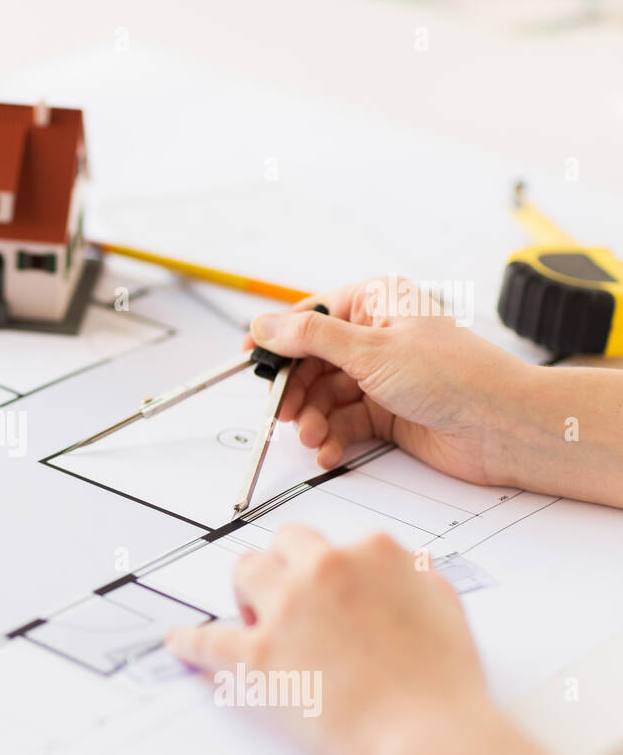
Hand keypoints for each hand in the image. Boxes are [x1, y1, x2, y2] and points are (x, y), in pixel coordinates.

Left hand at [166, 525, 483, 754]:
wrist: (428, 740)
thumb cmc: (443, 686)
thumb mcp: (445, 608)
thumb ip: (413, 578)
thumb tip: (397, 571)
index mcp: (374, 553)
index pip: (336, 544)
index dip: (328, 573)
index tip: (327, 594)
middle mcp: (326, 569)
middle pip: (284, 545)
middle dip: (285, 569)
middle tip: (290, 602)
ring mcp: (288, 609)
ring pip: (246, 571)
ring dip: (248, 592)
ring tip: (255, 618)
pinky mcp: (259, 654)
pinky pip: (209, 640)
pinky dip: (191, 643)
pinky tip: (179, 644)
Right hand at [245, 276, 536, 484]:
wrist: (502, 428)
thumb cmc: (455, 377)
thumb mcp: (372, 350)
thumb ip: (311, 339)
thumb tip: (264, 325)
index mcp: (378, 303)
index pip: (312, 316)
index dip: (280, 338)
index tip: (252, 359)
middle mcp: (377, 337)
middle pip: (313, 362)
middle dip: (297, 391)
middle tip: (283, 414)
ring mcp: (381, 377)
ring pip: (325, 396)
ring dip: (313, 420)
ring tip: (314, 438)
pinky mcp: (386, 413)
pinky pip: (344, 423)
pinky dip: (332, 439)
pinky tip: (329, 451)